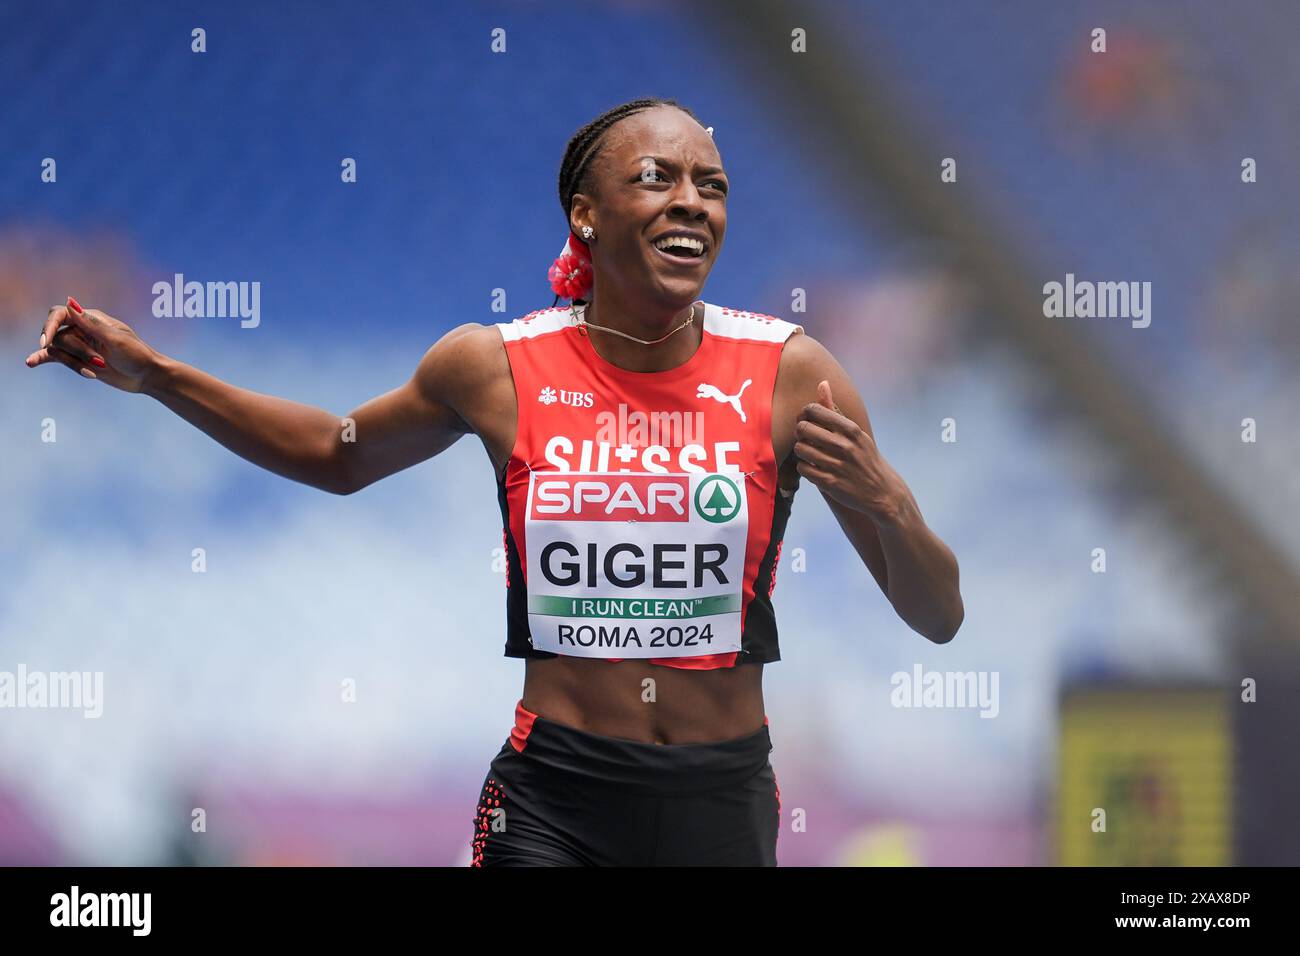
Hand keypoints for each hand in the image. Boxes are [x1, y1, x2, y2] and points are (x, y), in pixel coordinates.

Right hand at [24, 297, 161, 392]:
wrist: (147, 376)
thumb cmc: (137, 354)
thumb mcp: (116, 339)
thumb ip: (91, 324)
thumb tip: (69, 302)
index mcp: (92, 318)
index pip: (59, 314)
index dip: (49, 325)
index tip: (46, 340)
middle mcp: (82, 329)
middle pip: (59, 336)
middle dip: (76, 351)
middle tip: (99, 361)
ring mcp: (79, 345)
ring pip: (59, 350)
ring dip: (75, 362)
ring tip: (97, 370)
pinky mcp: (78, 360)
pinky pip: (56, 357)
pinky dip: (44, 359)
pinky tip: (31, 362)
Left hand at [793, 380, 905, 519]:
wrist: (881, 491)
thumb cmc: (864, 456)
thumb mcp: (855, 432)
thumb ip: (834, 409)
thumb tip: (822, 383)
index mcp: (851, 429)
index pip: (814, 410)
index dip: (805, 414)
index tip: (808, 421)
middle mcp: (845, 446)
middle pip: (803, 429)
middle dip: (800, 432)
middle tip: (805, 437)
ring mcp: (837, 465)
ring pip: (800, 449)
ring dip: (801, 451)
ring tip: (808, 452)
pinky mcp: (830, 483)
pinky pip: (803, 469)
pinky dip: (804, 467)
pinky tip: (812, 467)